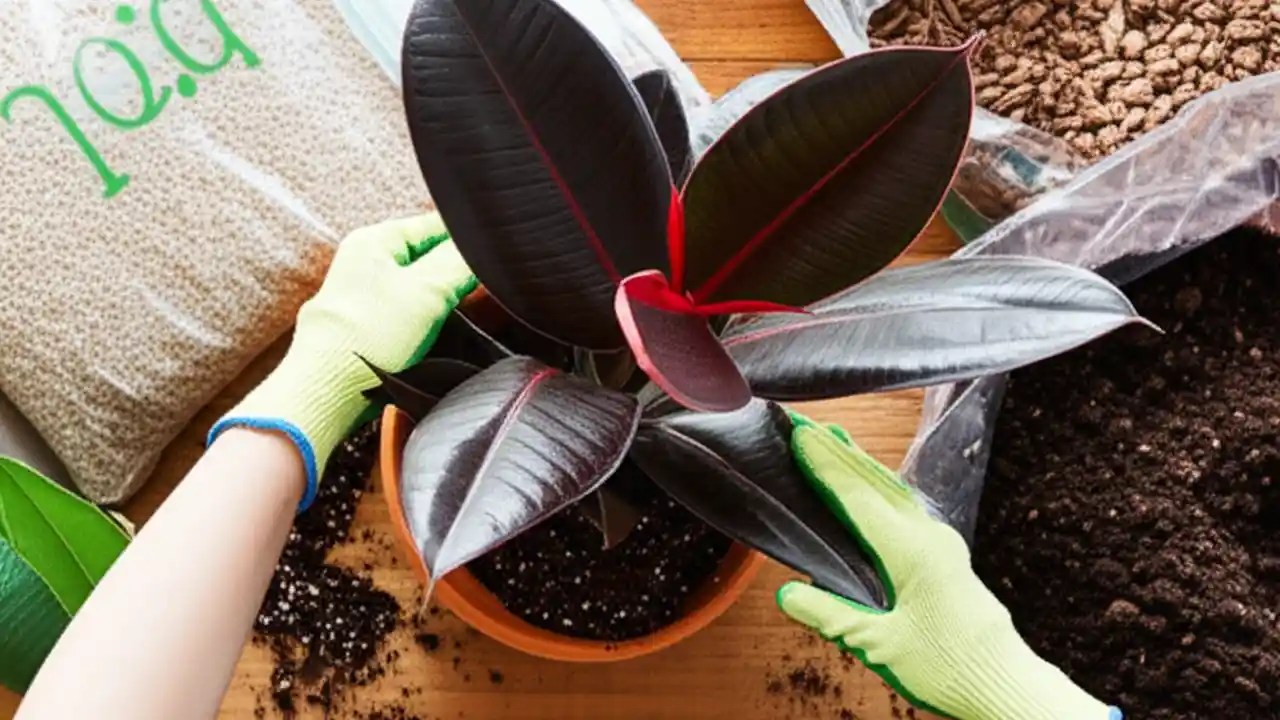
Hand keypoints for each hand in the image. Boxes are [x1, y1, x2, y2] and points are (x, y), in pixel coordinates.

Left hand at [210, 214, 474, 509]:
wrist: (330, 393)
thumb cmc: (369, 336)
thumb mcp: (428, 290)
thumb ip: (461, 262)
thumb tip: (487, 247)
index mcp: (375, 240)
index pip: (437, 225)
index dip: (471, 243)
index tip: (498, 263)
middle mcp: (367, 264)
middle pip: (432, 259)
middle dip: (461, 277)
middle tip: (488, 294)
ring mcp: (366, 299)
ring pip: (425, 291)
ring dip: (448, 305)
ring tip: (470, 318)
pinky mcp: (370, 331)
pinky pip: (413, 318)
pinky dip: (432, 326)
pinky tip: (446, 339)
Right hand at [776, 416, 1121, 719]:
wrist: (1001, 682)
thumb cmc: (949, 666)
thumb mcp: (879, 645)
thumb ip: (831, 616)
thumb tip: (787, 596)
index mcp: (911, 552)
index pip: (857, 496)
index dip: (825, 465)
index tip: (800, 436)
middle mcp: (928, 537)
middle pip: (875, 481)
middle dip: (838, 452)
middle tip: (806, 426)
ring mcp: (940, 542)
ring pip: (893, 490)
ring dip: (860, 464)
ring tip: (833, 440)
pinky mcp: (944, 553)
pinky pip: (905, 506)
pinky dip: (878, 486)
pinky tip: (868, 483)